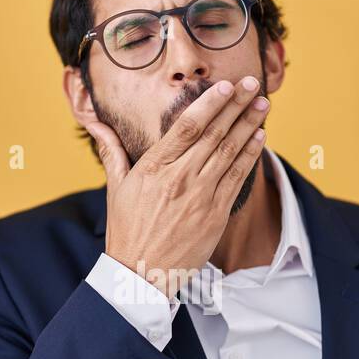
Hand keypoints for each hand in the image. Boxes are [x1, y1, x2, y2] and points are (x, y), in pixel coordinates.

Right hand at [85, 76, 270, 299]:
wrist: (141, 275)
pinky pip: (237, 178)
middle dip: (235, 106)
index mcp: (154, 168)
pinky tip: (259, 136)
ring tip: (262, 104)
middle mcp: (180, 179)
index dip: (210, 103)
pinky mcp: (216, 215)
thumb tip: (96, 124)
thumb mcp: (115, 188)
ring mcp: (201, 197)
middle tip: (251, 84)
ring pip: (229, 152)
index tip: (225, 86)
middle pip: (214, 134)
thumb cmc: (128, 231)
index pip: (187, 127)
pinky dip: (250, 155)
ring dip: (248, 125)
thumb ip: (111, 151)